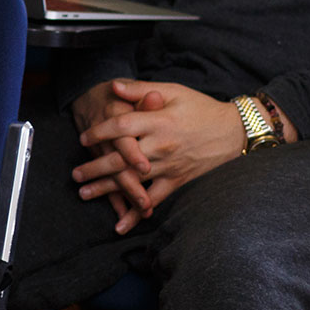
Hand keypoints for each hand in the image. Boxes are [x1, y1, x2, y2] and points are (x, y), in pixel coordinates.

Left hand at [76, 79, 246, 227]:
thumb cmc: (200, 107)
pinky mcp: (178, 180)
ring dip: (107, 189)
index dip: (100, 132)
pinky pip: (156, 199)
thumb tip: (112, 86)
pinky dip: (138, 212)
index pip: (121, 126)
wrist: (234, 131)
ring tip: (84, 194)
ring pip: (134, 181)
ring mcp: (170, 166)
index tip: (83, 138)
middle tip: (75, 174)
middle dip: (95, 167)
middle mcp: (162, 146)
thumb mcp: (172, 91)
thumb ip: (140, 90)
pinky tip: (122, 223)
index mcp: (158, 121)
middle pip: (122, 159)